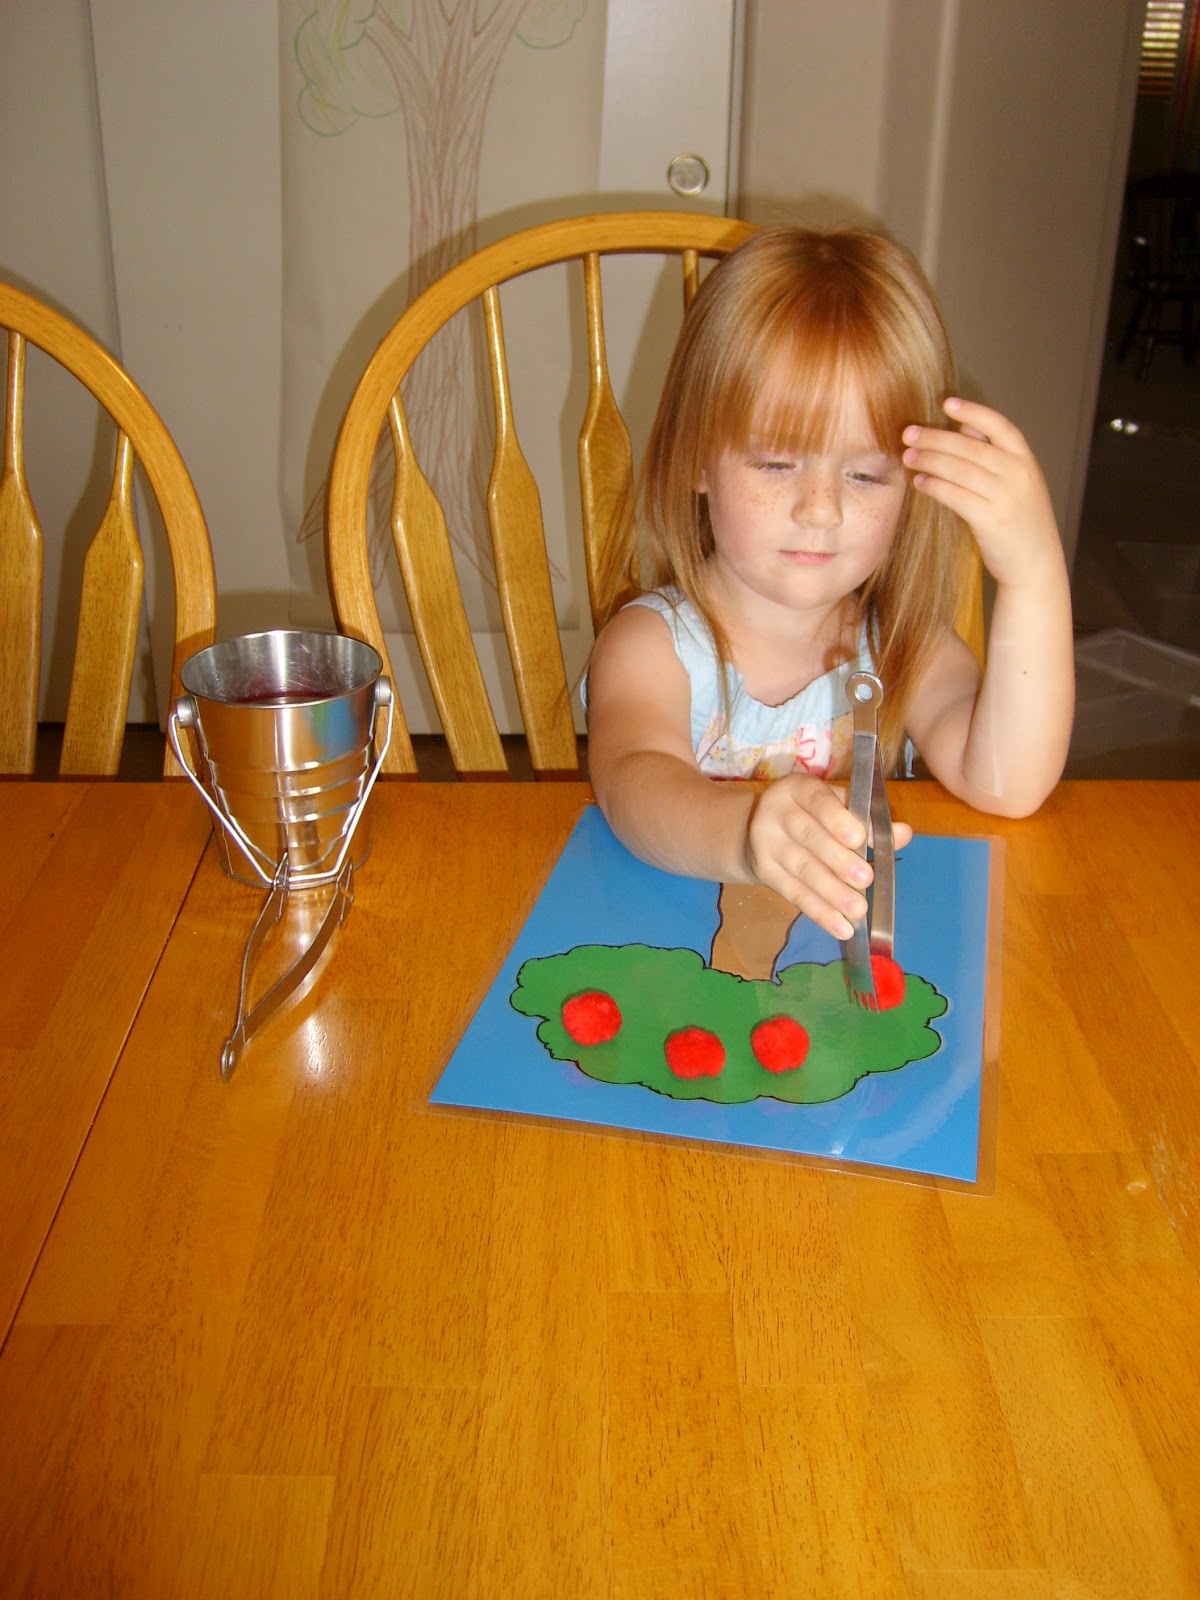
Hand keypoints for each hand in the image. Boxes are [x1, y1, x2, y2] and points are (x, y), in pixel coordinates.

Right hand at [744, 774, 912, 940]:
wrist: (757, 830)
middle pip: (809, 838)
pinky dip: (820, 913)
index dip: (837, 820)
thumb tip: (903, 833)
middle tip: (866, 880)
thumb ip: (869, 821)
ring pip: (802, 870)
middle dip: (839, 861)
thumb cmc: (811, 815)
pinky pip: (794, 894)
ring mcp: (765, 843)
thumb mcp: (836, 808)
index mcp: (798, 788)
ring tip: (858, 910)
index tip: (858, 839)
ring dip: (832, 893)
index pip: (818, 801)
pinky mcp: (764, 872)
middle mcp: (776, 811)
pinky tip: (841, 927)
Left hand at [901, 398, 1061, 589]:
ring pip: (960, 470)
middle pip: (971, 447)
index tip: (947, 403)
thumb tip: (964, 427)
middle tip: (908, 433)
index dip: (973, 412)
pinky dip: (934, 486)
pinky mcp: (991, 520)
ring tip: (907, 456)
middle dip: (936, 438)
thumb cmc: (1020, 522)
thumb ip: (994, 454)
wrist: (1036, 564)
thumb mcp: (1016, 483)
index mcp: (1026, 460)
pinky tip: (919, 482)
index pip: (1000, 426)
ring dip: (929, 460)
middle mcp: (1018, 474)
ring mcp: (1006, 497)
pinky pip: (956, 496)